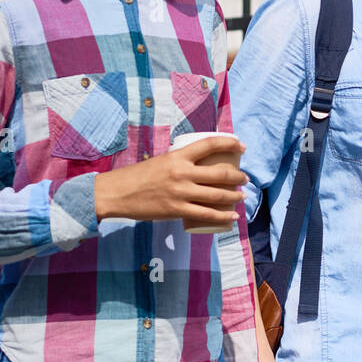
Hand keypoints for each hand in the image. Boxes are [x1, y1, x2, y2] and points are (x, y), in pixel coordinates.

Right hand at [93, 135, 247, 228]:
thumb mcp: (161, 161)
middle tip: (245, 179)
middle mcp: (182, 172)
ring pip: (217, 195)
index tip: (242, 147)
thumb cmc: (138, 176)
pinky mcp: (177, 210)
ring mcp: (181, 192)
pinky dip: (222, 216)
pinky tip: (232, 217)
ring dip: (234, 197)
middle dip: (238, 177)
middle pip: (220, 174)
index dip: (230, 144)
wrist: (117, 193)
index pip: (210, 145)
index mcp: (178, 156)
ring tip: (242, 197)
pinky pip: (206, 214)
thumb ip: (179, 163)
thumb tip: (198, 167)